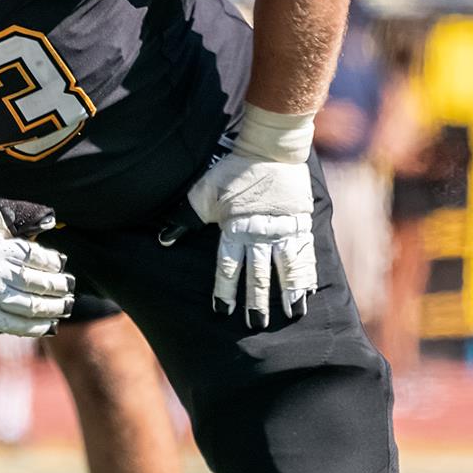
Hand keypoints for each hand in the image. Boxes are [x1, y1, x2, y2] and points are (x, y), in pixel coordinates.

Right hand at [0, 208, 74, 335]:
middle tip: (70, 288)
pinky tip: (49, 325)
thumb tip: (45, 220)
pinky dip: (35, 327)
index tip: (62, 265)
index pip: (35, 257)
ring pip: (29, 307)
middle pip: (36, 284)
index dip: (52, 263)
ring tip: (65, 307)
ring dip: (52, 309)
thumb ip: (10, 220)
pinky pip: (14, 326)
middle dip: (58, 287)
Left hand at [159, 151, 316, 327]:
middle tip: (256, 324)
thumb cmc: (233, 171)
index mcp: (236, 229)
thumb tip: (164, 239)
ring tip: (291, 315)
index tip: (222, 311)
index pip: (228, 267)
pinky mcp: (302, 225)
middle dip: (257, 301)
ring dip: (288, 293)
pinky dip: (306, 275)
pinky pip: (306, 255)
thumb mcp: (204, 194)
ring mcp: (284, 231)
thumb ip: (185, 218)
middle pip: (258, 274)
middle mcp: (261, 235)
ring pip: (286, 268)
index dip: (224, 290)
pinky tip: (308, 292)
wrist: (270, 149)